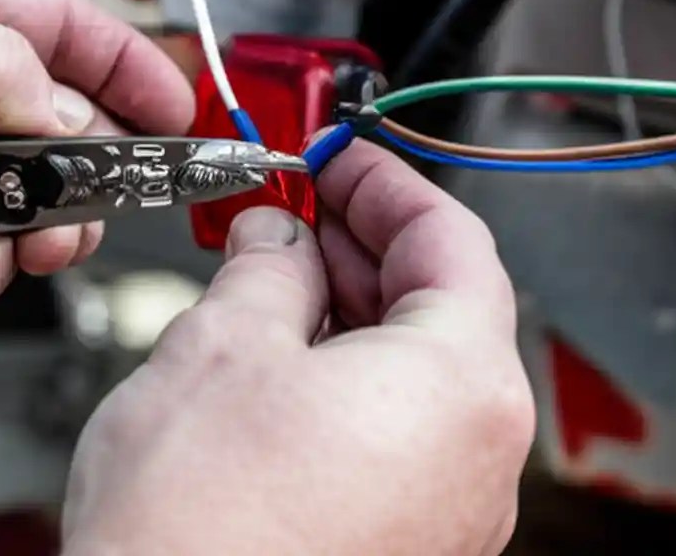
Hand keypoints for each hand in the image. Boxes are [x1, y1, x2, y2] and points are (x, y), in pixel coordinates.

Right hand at [61, 140, 534, 554]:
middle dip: (361, 246)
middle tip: (294, 210)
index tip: (338, 157)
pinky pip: (391, 436)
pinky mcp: (402, 546)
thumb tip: (274, 239)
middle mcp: (476, 458)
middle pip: (440, 309)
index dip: (385, 182)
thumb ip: (266, 267)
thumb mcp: (223, 347)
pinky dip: (343, 382)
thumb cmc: (199, 534)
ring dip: (348, 313)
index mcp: (462, 388)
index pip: (453, 241)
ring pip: (411, 375)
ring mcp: (445, 512)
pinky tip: (277, 366)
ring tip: (272, 281)